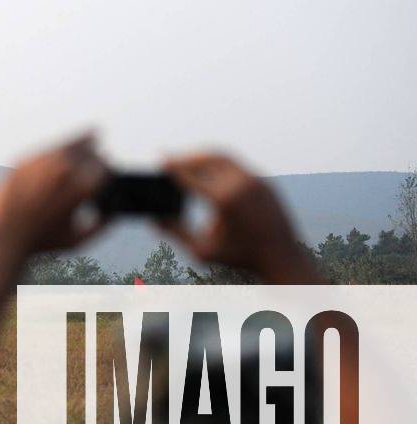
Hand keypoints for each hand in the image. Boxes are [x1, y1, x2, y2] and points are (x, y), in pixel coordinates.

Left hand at [0, 133, 108, 255]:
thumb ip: (101, 226)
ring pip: (66, 145)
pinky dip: (54, 153)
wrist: (3, 237)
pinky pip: (45, 150)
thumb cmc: (42, 242)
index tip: (104, 174)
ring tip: (87, 144)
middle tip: (96, 159)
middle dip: (93, 156)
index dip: (106, 170)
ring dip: (78, 147)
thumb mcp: (77, 240)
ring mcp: (41, 161)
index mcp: (82, 185)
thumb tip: (113, 213)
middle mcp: (63, 168)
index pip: (103, 166)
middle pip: (88, 149)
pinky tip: (59, 158)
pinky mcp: (23, 159)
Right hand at [163, 153, 320, 283]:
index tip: (160, 157)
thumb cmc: (240, 256)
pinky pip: (238, 165)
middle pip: (207, 157)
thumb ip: (175, 233)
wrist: (281, 257)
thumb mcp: (201, 249)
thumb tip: (154, 219)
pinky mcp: (264, 181)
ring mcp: (256, 180)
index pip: (191, 174)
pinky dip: (219, 164)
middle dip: (187, 156)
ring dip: (203, 157)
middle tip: (171, 158)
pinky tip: (210, 171)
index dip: (172, 165)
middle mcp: (241, 183)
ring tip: (188, 162)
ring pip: (224, 157)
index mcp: (223, 199)